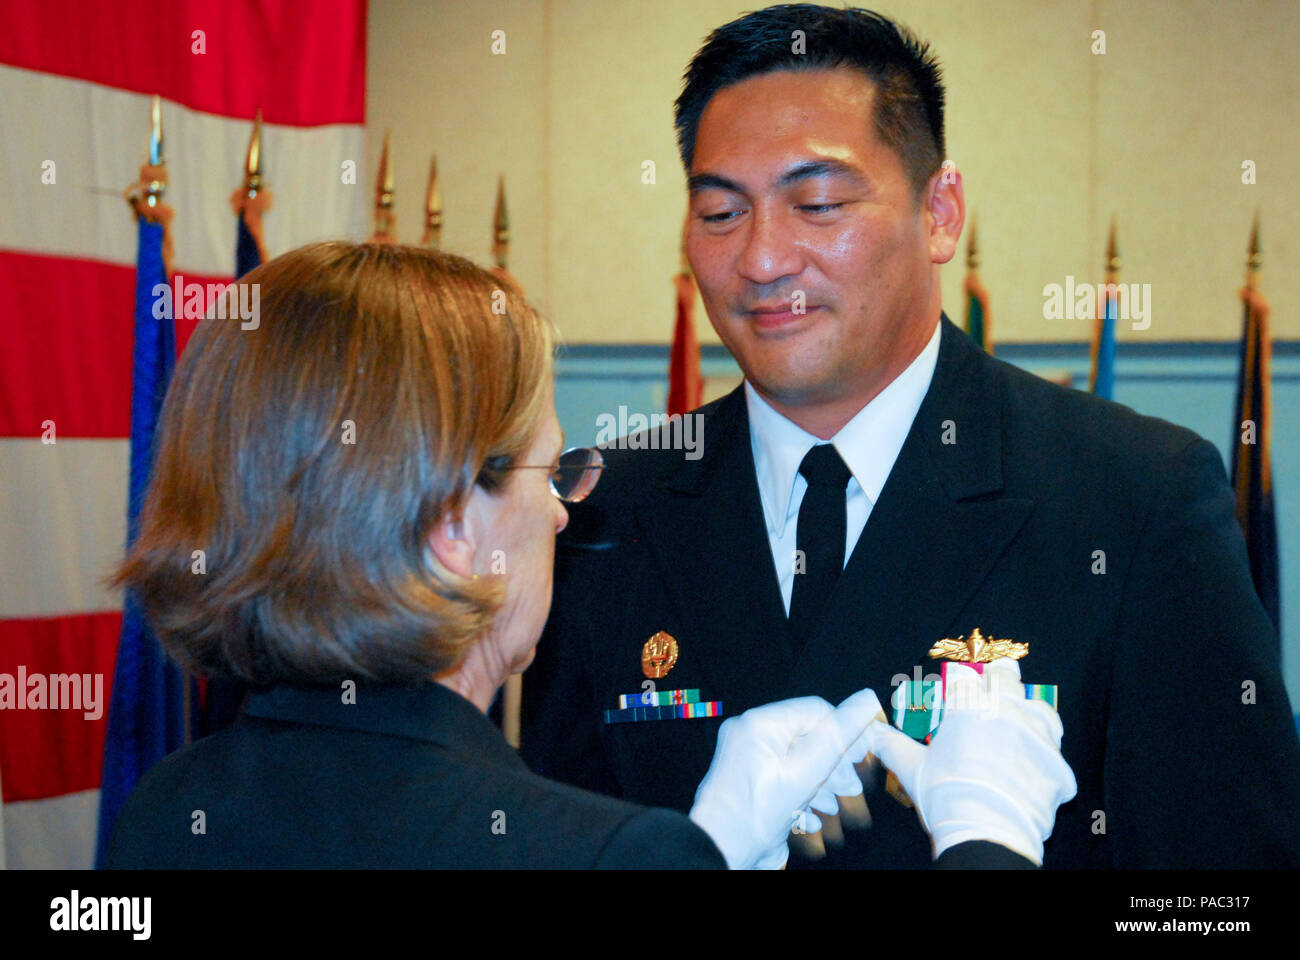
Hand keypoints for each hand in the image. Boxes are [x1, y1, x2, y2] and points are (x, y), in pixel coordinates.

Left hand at [688, 688, 881, 868]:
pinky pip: (783, 775)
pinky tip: (808, 815)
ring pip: (798, 759)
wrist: (719, 855)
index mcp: (760, 724)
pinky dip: (800, 792)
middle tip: (848, 787)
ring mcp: (748, 757)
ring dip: (820, 782)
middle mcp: (750, 734)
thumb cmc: (753, 818)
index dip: (844, 732)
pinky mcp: (750, 779)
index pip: (815, 710)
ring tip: (829, 805)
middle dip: (832, 763)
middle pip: (807, 736)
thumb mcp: (804, 776)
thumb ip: (837, 738)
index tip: (861, 757)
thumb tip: (866, 701)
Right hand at [871, 659, 1075, 864]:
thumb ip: (892, 745)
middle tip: (992, 688)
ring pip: (1038, 705)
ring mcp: (1037, 733)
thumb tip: (874, 734)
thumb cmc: (948, 796)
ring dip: (1027, 709)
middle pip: (1008, 676)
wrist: (989, 832)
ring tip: (1017, 721)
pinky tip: (1033, 757)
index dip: (962, 679)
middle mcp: (1007, 710)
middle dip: (999, 677)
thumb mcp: (912, 768)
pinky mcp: (1057, 760)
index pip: (966, 676)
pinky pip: (1054, 745)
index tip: (959, 687)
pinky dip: (1045, 747)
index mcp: (969, 706)